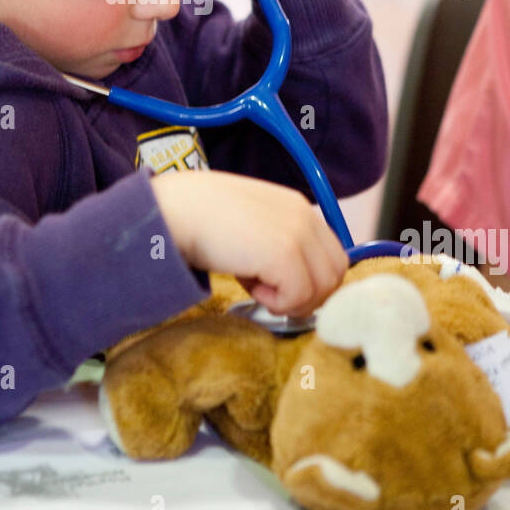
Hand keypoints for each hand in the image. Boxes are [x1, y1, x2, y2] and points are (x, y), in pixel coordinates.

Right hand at [150, 169, 348, 316]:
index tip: (280, 288)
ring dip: (291, 299)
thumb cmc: (199, 216)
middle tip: (269, 294)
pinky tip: (248, 286)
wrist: (175, 210)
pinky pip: (299, 297)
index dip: (310, 279)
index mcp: (297, 206)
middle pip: (335, 274)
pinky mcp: (285, 254)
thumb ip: (275, 241)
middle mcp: (305, 216)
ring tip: (255, 287)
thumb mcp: (250, 222)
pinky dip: (276, 302)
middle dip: (307, 294)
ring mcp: (297, 233)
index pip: (331, 254)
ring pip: (323, 289)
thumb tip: (287, 280)